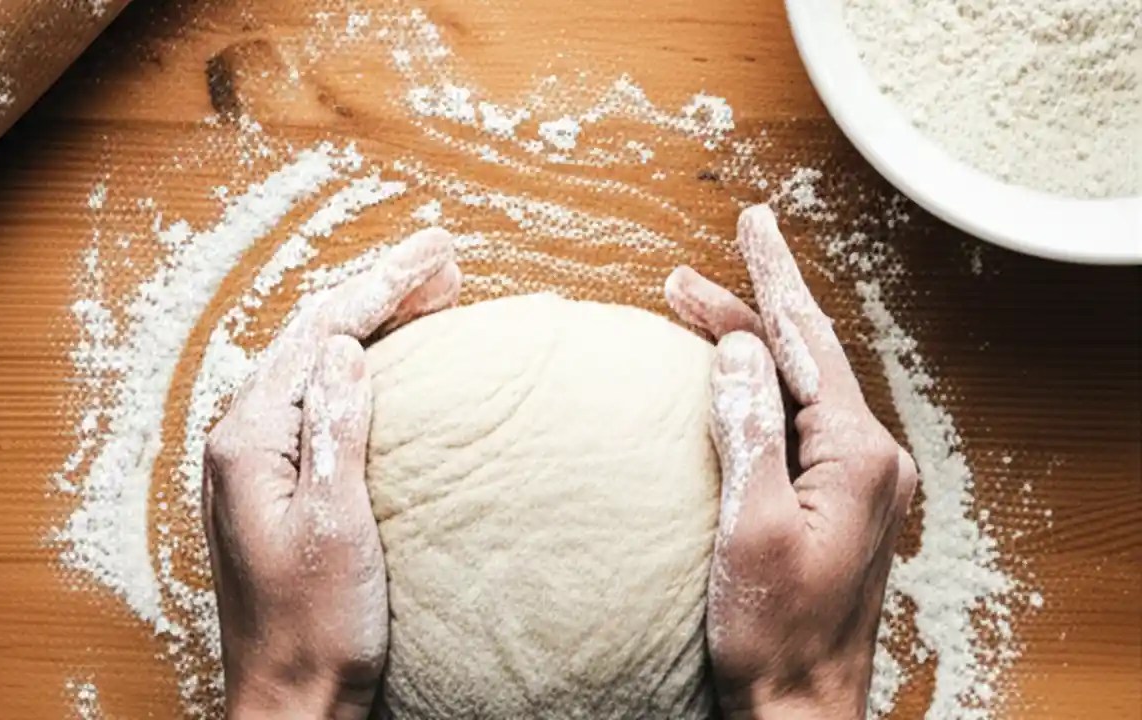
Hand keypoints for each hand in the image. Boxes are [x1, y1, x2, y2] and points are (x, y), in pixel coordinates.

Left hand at [203, 229, 461, 719]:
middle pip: (313, 336)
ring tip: (428, 290)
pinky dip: (360, 364)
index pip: (320, 334)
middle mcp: (242, 440)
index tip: (437, 255)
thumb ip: (336, 431)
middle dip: (379, 289)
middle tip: (442, 256)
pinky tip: (387, 358)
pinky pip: (318, 399)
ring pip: (315, 362)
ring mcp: (257, 461)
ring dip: (371, 320)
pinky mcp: (277, 483)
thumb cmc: (315, 627)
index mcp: (249, 441)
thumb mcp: (336, 527)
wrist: (291, 699)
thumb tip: (343, 347)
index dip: (381, 287)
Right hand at [664, 206, 917, 719]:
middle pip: (799, 360)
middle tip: (682, 282)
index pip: (808, 342)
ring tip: (692, 312)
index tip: (752, 222)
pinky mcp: (831, 503)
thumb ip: (749, 429)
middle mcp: (868, 459)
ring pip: (795, 389)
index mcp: (858, 455)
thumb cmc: (774, 631)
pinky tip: (726, 381)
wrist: (800, 709)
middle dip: (745, 311)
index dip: (773, 279)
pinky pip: (793, 425)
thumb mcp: (750, 525)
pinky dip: (756, 391)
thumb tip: (743, 348)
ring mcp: (853, 482)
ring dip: (747, 349)